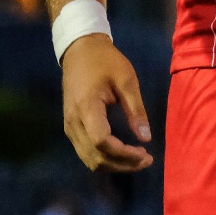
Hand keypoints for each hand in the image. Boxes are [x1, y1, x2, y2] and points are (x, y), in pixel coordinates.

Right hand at [60, 35, 153, 171]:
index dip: (123, 154)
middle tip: (146, 160)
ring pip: (89, 159)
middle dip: (122, 164)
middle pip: (95, 157)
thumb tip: (146, 138)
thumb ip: (136, 109)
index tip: (145, 153)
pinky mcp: (70, 127)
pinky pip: (85, 152)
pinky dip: (104, 158)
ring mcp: (69, 126)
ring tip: (137, 159)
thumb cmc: (105, 61)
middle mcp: (73, 121)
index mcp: (86, 107)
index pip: (101, 142)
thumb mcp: (126, 79)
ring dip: (113, 165)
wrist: (80, 49)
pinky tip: (121, 153)